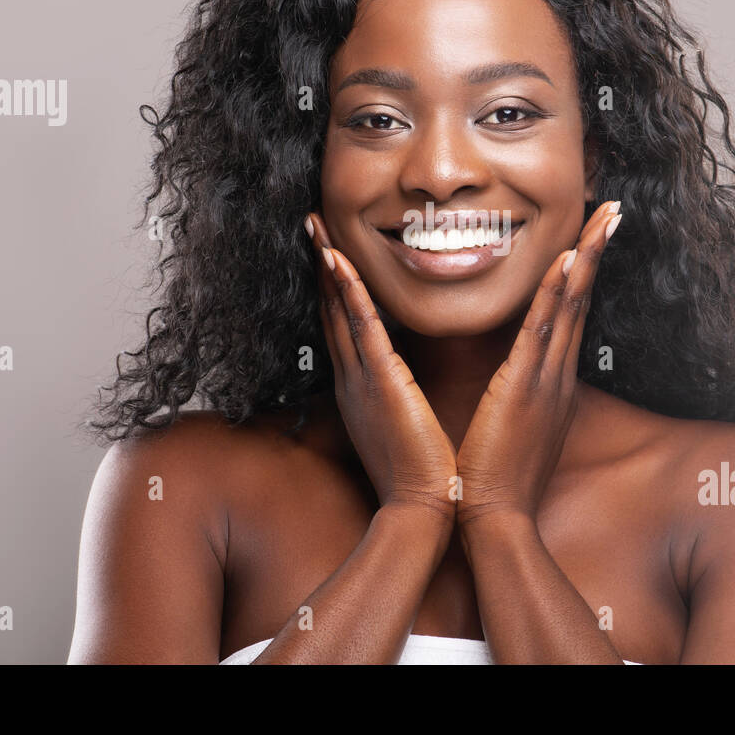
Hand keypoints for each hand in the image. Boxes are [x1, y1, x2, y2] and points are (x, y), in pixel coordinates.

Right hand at [306, 212, 457, 525]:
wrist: (422, 511)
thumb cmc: (421, 476)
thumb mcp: (403, 427)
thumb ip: (400, 399)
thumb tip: (407, 384)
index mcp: (363, 389)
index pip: (346, 326)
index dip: (336, 287)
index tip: (331, 251)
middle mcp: (353, 379)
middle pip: (333, 310)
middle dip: (323, 266)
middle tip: (313, 223)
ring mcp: (361, 379)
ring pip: (340, 310)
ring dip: (329, 266)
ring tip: (317, 226)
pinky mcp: (379, 383)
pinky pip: (361, 328)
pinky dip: (348, 293)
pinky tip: (338, 262)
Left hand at [454, 201, 621, 531]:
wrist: (495, 519)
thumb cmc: (497, 476)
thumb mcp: (516, 426)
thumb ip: (520, 396)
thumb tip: (518, 379)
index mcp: (551, 380)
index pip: (569, 313)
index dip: (582, 271)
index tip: (592, 235)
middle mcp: (557, 373)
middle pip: (580, 299)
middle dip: (597, 251)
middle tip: (614, 209)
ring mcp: (546, 378)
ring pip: (569, 306)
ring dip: (586, 258)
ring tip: (603, 217)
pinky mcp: (525, 387)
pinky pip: (543, 331)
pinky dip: (557, 295)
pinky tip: (569, 263)